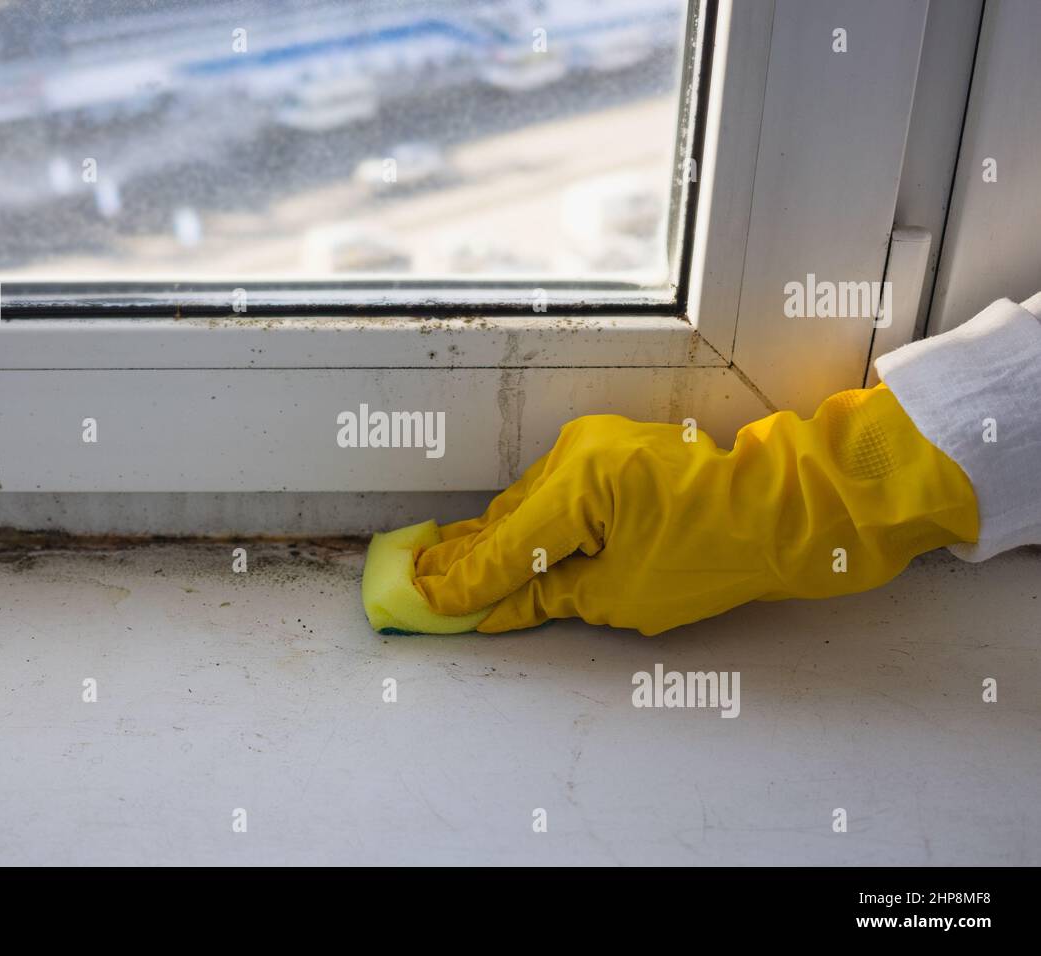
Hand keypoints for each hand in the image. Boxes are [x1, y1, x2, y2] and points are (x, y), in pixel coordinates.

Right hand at [412, 385, 977, 634]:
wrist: (780, 511)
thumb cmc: (713, 554)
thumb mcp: (621, 593)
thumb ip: (548, 595)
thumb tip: (501, 606)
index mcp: (577, 484)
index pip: (505, 545)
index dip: (465, 581)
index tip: (424, 601)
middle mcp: (574, 453)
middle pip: (506, 518)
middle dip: (467, 558)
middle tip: (419, 584)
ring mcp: (592, 445)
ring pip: (526, 502)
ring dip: (495, 539)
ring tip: (449, 568)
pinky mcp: (608, 451)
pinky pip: (552, 491)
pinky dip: (529, 522)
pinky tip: (501, 543)